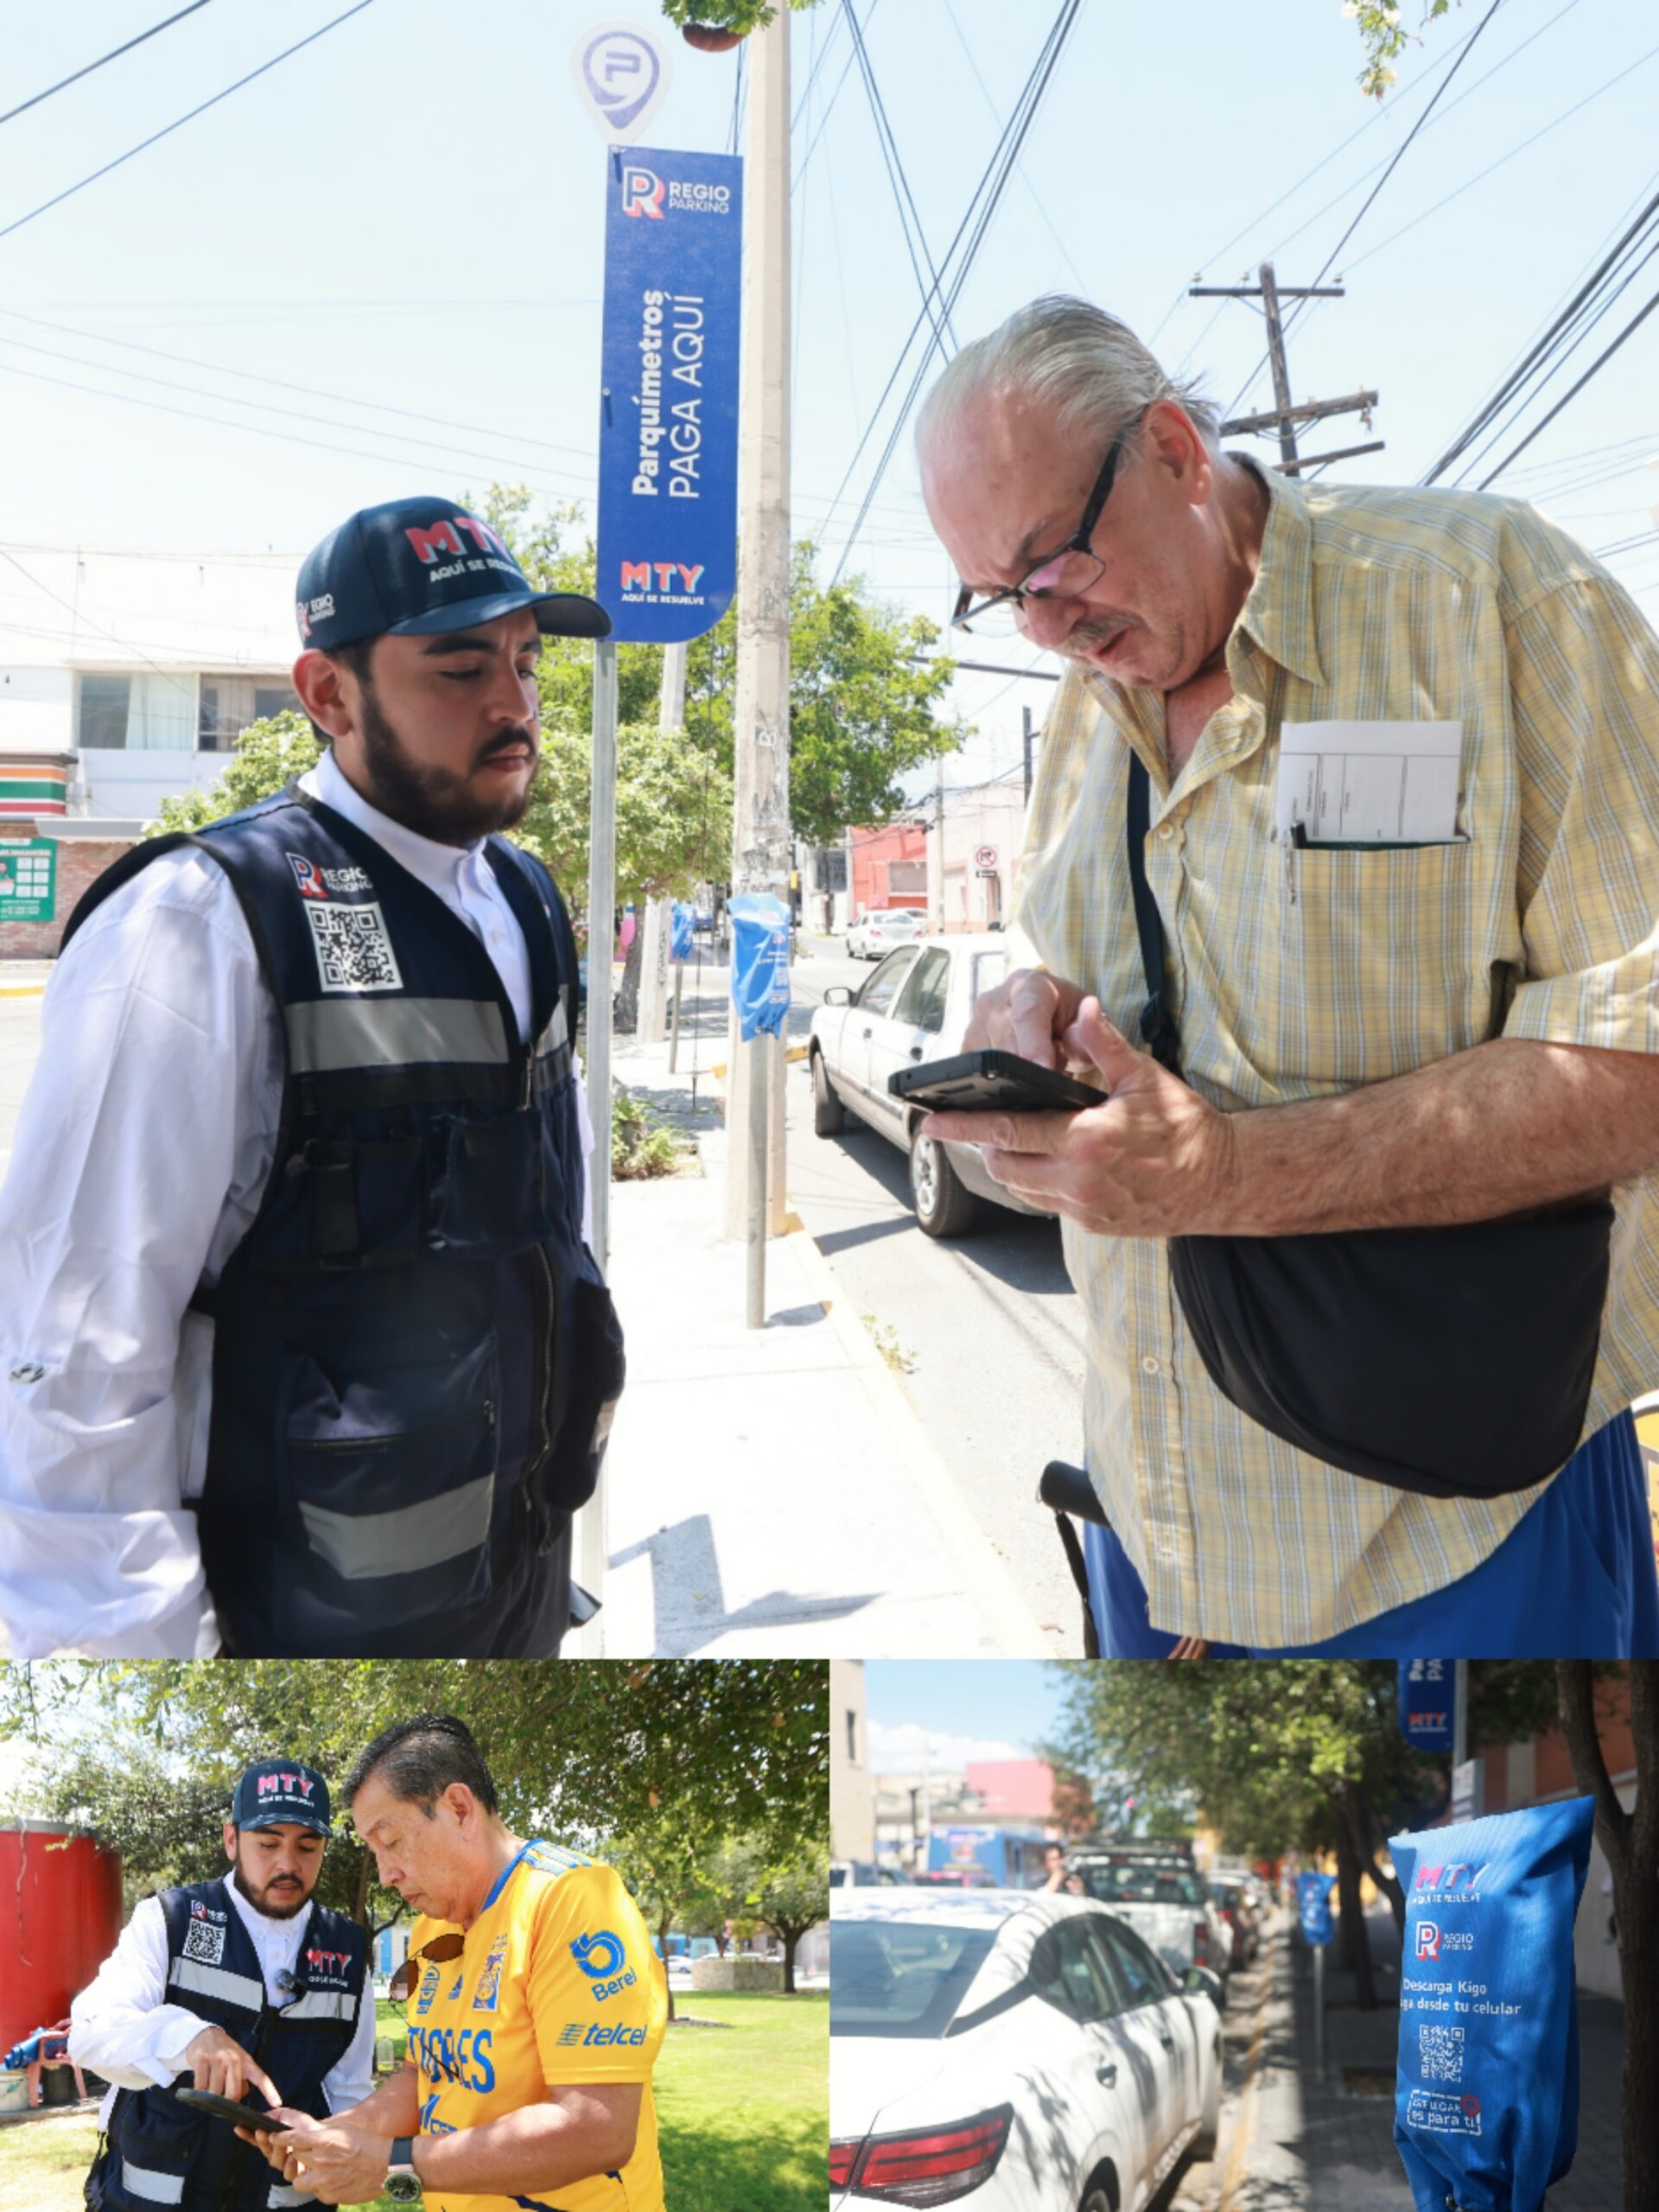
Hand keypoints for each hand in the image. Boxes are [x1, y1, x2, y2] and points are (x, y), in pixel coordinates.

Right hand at [183, 2026, 279, 2108]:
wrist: (206, 2035)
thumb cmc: (225, 2053)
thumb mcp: (240, 2063)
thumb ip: (242, 2080)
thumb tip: (239, 2098)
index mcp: (247, 2062)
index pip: (261, 2078)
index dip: (270, 2092)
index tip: (277, 2104)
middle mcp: (234, 2059)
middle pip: (233, 2094)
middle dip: (227, 2102)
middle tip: (222, 2099)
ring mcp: (217, 2059)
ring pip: (215, 2093)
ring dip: (211, 2097)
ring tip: (210, 2087)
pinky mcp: (201, 2060)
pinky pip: (200, 2088)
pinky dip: (199, 2092)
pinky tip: (201, 2085)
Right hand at [235, 2107, 310, 2174]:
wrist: (323, 2135)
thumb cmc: (305, 2126)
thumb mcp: (288, 2115)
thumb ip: (274, 2115)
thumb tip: (261, 2117)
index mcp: (273, 2140)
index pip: (256, 2139)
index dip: (247, 2134)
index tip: (239, 2127)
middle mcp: (276, 2153)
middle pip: (264, 2149)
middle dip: (262, 2140)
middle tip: (262, 2132)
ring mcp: (284, 2164)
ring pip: (274, 2161)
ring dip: (276, 2151)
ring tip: (281, 2143)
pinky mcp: (295, 2173)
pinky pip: (288, 2173)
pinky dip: (289, 2165)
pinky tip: (292, 2156)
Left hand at [251, 2115, 391, 2207]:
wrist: (387, 2166)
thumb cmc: (368, 2144)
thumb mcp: (344, 2131)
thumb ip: (322, 2136)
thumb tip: (305, 2139)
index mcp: (325, 2140)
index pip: (294, 2138)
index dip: (281, 2137)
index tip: (273, 2136)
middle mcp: (321, 2161)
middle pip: (294, 2159)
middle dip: (297, 2157)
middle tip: (306, 2156)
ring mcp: (323, 2181)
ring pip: (299, 2181)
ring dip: (304, 2176)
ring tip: (318, 2172)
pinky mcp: (328, 2196)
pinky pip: (315, 2192)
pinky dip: (320, 2186)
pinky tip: (334, 2180)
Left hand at [924, 997, 1238, 1237]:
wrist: (1218, 1181)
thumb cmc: (1185, 1126)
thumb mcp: (1145, 1076)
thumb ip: (1106, 1044)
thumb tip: (1084, 1008)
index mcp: (1086, 1139)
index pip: (1009, 1130)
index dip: (964, 1124)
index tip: (931, 1120)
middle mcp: (1078, 1179)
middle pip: (1004, 1164)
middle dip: (982, 1144)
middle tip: (972, 1124)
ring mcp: (1083, 1207)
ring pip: (1020, 1189)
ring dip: (1008, 1164)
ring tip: (1008, 1139)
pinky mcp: (1091, 1224)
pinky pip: (1044, 1204)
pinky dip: (1034, 1183)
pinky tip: (1043, 1161)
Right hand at [963, 966, 1087, 1069]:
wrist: (1053, 1022)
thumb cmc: (1072, 1023)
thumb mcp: (1090, 1027)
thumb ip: (1089, 1034)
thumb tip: (1073, 1039)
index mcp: (1030, 986)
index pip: (1027, 1014)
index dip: (1033, 1045)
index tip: (1043, 1069)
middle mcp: (995, 999)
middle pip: (1004, 1042)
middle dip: (1027, 1068)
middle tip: (1052, 1075)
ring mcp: (976, 1023)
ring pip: (989, 1061)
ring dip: (1014, 1075)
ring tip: (1037, 1068)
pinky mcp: (966, 1047)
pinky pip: (979, 1071)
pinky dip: (999, 1082)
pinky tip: (1017, 1076)